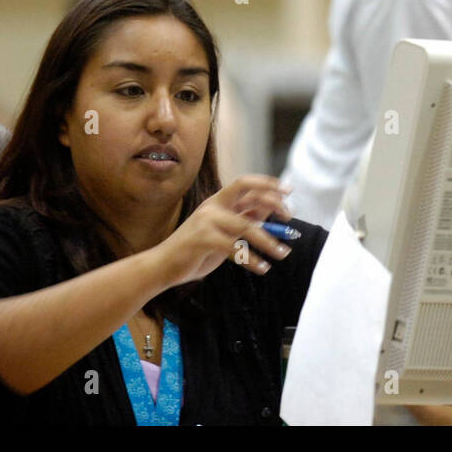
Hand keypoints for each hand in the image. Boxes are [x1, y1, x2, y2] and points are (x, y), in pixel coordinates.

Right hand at [149, 174, 293, 288]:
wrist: (161, 266)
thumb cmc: (195, 250)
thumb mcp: (223, 231)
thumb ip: (242, 219)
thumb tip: (270, 209)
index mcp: (217, 201)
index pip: (246, 183)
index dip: (268, 184)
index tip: (288, 190)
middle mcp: (213, 206)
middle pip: (248, 193)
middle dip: (273, 202)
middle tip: (289, 217)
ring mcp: (207, 221)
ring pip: (247, 226)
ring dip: (269, 241)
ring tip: (283, 253)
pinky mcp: (203, 239)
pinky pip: (236, 248)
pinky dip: (252, 259)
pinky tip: (262, 268)